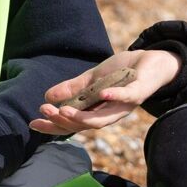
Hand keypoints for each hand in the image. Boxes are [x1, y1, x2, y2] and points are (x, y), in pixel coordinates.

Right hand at [29, 49, 182, 134]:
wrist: (152, 60)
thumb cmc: (123, 72)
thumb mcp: (93, 79)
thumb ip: (73, 88)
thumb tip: (47, 96)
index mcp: (98, 111)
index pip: (72, 124)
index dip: (53, 126)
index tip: (34, 123)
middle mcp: (110, 114)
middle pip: (83, 126)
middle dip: (62, 122)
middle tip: (45, 111)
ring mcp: (124, 106)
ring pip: (101, 120)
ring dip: (81, 117)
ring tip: (63, 111)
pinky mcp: (138, 93)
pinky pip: (126, 97)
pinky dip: (115, 96)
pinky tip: (102, 93)